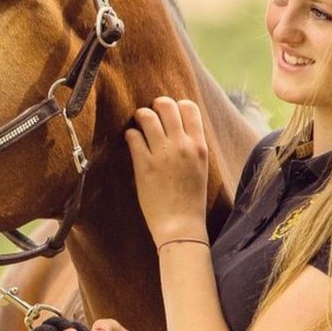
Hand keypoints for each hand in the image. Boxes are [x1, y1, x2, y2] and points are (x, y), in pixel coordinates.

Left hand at [125, 97, 208, 246]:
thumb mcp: (200, 167)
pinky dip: (131, 135)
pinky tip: (132, 142)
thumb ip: (192, 145)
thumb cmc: (191, 198)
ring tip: (139, 126)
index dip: (177, 105)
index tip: (169, 115)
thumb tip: (179, 127)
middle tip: (151, 116)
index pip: (189, 107)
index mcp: (199, 145)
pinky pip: (133, 136)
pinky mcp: (144, 165)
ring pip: (147, 116)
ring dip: (141, 117)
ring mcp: (162, 154)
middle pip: (166, 105)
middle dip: (156, 106)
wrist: (181, 225)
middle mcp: (182, 145)